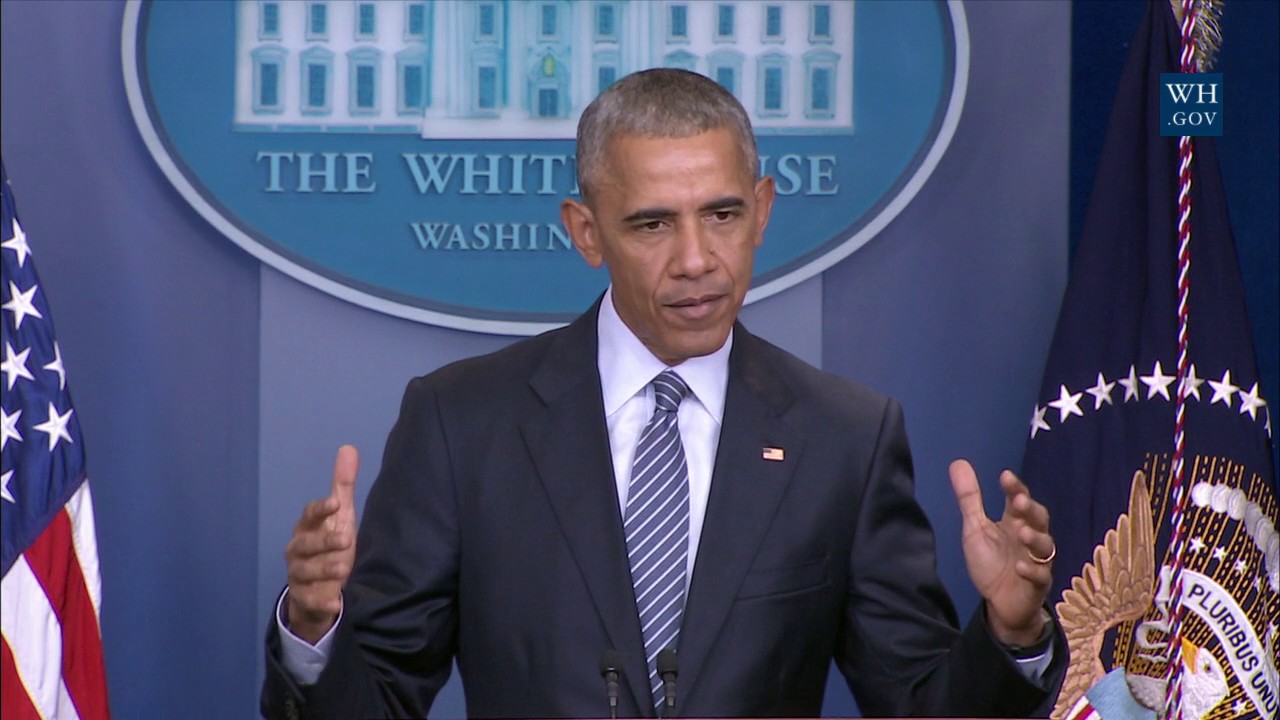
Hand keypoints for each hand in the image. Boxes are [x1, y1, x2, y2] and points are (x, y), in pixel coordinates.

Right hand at [285, 445, 358, 643]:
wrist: (318, 587)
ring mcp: (299, 575)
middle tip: (346, 539)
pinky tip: (335, 603)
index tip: (336, 502)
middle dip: (323, 542)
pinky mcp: (305, 598)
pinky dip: (321, 602)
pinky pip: (310, 601)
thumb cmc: (330, 543)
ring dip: (324, 569)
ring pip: (306, 572)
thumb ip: (342, 485)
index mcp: (307, 528)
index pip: (309, 515)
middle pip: (305, 545)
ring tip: (343, 568)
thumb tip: (348, 448)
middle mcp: (298, 550)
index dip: (321, 509)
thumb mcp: (340, 515)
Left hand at [949, 459, 1053, 645]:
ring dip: (1035, 538)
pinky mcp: (1038, 585)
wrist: (1000, 603)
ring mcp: (1037, 562)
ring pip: (1045, 547)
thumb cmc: (991, 562)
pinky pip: (1041, 577)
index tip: (1005, 476)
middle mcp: (1030, 539)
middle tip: (1019, 502)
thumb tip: (958, 462)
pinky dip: (1032, 571)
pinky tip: (1021, 567)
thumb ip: (970, 499)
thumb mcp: (975, 529)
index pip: (1019, 500)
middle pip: (1039, 519)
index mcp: (1014, 523)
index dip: (1015, 488)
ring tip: (1021, 532)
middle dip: (1031, 510)